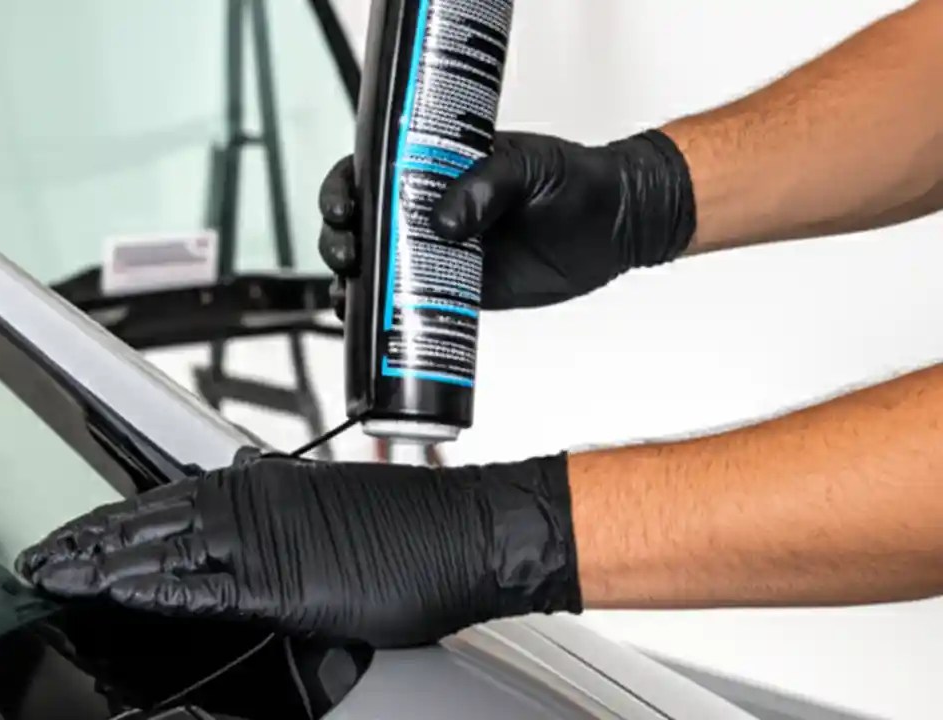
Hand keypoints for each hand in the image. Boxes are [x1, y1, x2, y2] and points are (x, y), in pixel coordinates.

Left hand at [16, 456, 580, 648]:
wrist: (463, 531)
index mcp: (257, 483)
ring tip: (54, 575)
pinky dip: (153, 587)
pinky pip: (202, 586)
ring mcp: (261, 538)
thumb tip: (242, 483)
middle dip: (87, 541)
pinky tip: (116, 592)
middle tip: (40, 557)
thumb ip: (276, 501)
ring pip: (160, 549)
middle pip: (147, 521)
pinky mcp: (279, 580)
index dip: (110, 519)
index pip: (162, 499)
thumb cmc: (408, 525)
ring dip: (101, 564)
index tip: (72, 534)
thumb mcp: (326, 503)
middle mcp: (250, 501)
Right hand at [320, 130, 695, 310]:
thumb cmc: (577, 181)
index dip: (345, 188)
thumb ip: (488, 185)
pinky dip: (384, 317)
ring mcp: (440, 252)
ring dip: (353, 283)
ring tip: (351, 295)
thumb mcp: (531, 168)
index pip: (373, 171)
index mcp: (438, 167)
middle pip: (362, 224)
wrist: (616, 225)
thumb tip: (445, 219)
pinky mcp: (457, 291)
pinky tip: (370, 323)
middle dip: (340, 240)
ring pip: (376, 268)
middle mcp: (430, 209)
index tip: (345, 206)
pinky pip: (410, 305)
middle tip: (350, 255)